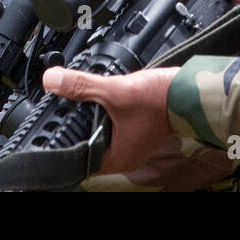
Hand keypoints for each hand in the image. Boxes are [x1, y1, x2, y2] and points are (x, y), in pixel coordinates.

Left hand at [40, 65, 178, 173]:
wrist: (189, 92)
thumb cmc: (160, 101)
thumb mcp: (116, 91)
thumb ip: (82, 86)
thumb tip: (52, 80)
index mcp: (116, 158)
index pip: (78, 159)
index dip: (62, 143)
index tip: (50, 126)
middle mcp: (123, 156)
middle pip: (87, 144)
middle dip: (75, 125)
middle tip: (61, 107)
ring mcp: (130, 143)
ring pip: (99, 132)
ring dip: (90, 117)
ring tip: (80, 100)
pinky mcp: (135, 129)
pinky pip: (111, 123)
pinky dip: (103, 111)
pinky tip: (101, 98)